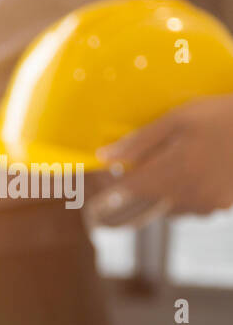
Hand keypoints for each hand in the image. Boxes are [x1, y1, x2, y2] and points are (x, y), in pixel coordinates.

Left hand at [90, 93, 232, 223]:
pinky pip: (192, 208)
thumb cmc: (220, 116)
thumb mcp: (178, 119)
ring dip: (164, 193)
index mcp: (170, 173)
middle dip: (142, 185)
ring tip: (179, 165)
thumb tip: (103, 157)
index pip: (125, 190)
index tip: (112, 171)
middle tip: (151, 162)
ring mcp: (204, 204)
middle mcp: (185, 195)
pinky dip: (187, 195)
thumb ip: (139, 142)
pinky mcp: (221, 207)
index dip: (113, 182)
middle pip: (145, 201)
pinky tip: (198, 174)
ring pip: (168, 208)